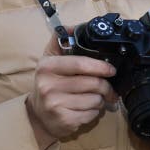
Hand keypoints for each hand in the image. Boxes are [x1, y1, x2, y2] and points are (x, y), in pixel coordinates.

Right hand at [26, 30, 118, 149]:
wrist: (37, 114)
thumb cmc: (48, 83)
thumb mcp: (49, 59)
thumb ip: (60, 41)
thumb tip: (72, 27)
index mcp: (47, 67)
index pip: (80, 64)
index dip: (100, 66)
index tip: (111, 70)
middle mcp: (48, 86)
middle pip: (91, 83)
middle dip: (106, 86)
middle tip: (110, 88)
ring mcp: (56, 105)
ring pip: (94, 100)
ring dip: (100, 99)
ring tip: (95, 97)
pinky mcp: (65, 121)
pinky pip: (91, 114)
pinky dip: (95, 111)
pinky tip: (87, 108)